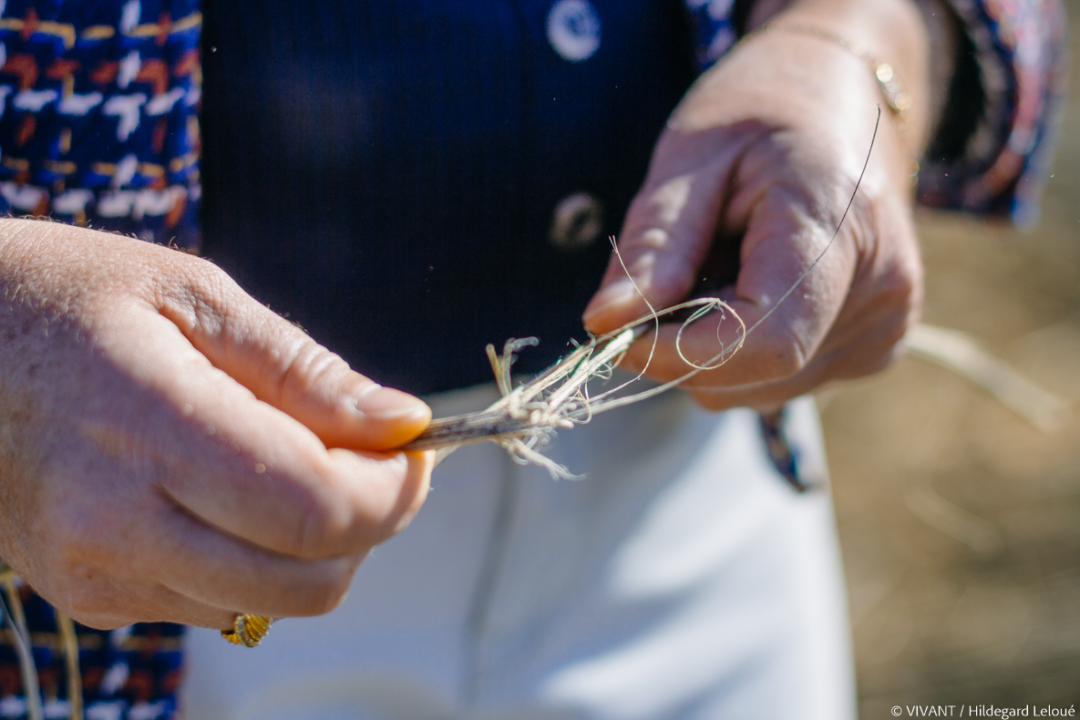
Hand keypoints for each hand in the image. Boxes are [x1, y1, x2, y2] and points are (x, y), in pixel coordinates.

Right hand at [0, 219, 432, 629]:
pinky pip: (220, 605)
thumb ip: (305, 370)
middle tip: (372, 460)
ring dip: (319, 547)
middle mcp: (113, 522)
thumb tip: (403, 423)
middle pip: (306, 580)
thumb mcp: (194, 296)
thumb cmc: (72, 299)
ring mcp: (95, 574)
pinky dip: (259, 560)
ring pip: (272, 605)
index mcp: (144, 426)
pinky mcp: (88, 598)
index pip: (312, 506)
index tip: (413, 451)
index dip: (391, 490)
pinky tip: (230, 494)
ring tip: (294, 465)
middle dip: (371, 525)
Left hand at [584, 0, 928, 410]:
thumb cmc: (763, 115)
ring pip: (756, 388)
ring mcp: (886, 327)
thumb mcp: (690, 157)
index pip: (764, 342)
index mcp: (841, 226)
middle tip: (673, 268)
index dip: (676, 352)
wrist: (843, 101)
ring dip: (710, 343)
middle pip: (751, 374)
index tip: (615, 329)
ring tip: (723, 263)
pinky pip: (776, 381)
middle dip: (682, 343)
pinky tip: (748, 285)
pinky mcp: (875, 346)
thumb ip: (653, 246)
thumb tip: (606, 324)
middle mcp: (882, 293)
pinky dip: (739, 347)